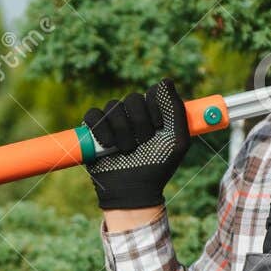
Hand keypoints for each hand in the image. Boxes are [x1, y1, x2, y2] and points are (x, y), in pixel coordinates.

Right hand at [81, 78, 191, 210]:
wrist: (134, 189)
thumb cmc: (158, 166)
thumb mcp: (177, 140)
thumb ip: (176, 110)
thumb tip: (165, 80)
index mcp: (154, 113)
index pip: (153, 92)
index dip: (155, 108)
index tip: (159, 127)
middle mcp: (133, 114)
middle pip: (132, 98)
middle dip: (140, 122)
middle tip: (143, 143)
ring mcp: (113, 121)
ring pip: (113, 106)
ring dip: (122, 130)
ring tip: (126, 150)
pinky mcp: (93, 130)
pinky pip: (93, 115)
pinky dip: (100, 129)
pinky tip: (108, 145)